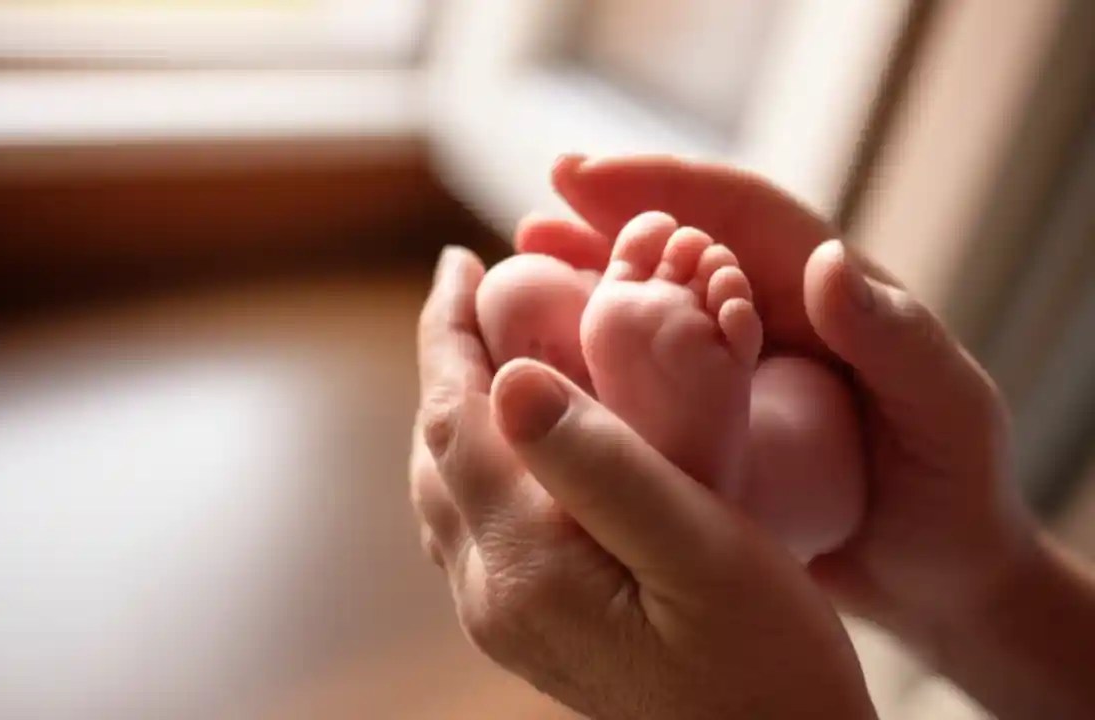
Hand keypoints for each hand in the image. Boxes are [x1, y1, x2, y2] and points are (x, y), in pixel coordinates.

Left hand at [409, 248, 875, 718]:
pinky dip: (481, 458)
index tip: (458, 262)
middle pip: (438, 450)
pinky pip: (475, 522)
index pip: (455, 420)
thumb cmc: (766, 660)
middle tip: (469, 290)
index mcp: (526, 562)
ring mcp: (506, 619)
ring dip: (457, 409)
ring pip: (448, 487)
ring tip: (486, 348)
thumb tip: (509, 378)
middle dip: (446, 361)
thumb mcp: (699, 547)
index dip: (448, 333)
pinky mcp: (532, 631)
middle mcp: (494, 594)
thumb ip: (601, 462)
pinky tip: (518, 440)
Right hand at [518, 155, 1036, 646]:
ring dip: (586, 289)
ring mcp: (737, 372)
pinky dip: (592, 366)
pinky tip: (543, 373)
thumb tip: (824, 264)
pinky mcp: (713, 426)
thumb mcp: (947, 408)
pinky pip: (644, 383)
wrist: (946, 574)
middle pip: (680, 248)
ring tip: (515, 277)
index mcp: (828, 293)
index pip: (742, 211)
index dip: (662, 183)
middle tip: (535, 220)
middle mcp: (773, 317)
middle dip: (605, 226)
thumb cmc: (960, 488)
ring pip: (652, 312)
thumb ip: (896, 338)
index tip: (581, 175)